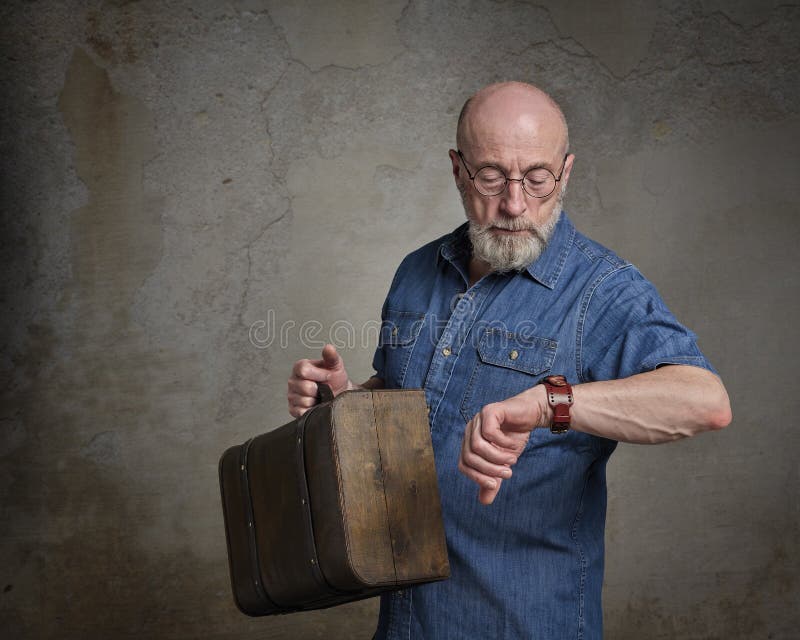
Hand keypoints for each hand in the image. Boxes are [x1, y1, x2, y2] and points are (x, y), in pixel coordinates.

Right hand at [287, 343, 350, 417]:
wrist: (338, 394)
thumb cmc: (334, 379)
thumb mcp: (336, 366)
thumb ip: (332, 356)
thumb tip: (329, 348)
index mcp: (300, 367)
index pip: (303, 370)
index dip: (318, 375)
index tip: (326, 376)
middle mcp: (293, 381)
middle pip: (304, 387)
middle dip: (318, 389)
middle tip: (323, 388)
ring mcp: (292, 395)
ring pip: (304, 401)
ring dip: (316, 400)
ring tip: (319, 396)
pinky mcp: (293, 409)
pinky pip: (301, 412)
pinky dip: (312, 410)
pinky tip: (315, 404)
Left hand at [458, 386, 547, 504]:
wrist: (531, 415)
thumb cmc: (514, 437)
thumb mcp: (504, 463)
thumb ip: (494, 480)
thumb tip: (484, 502)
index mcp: (469, 443)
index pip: (463, 465)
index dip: (477, 477)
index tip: (495, 484)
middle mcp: (470, 431)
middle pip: (469, 456)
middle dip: (489, 469)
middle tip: (507, 473)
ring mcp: (478, 420)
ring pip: (478, 445)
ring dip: (497, 457)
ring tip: (512, 460)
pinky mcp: (489, 411)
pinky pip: (489, 432)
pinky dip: (502, 443)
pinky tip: (512, 445)